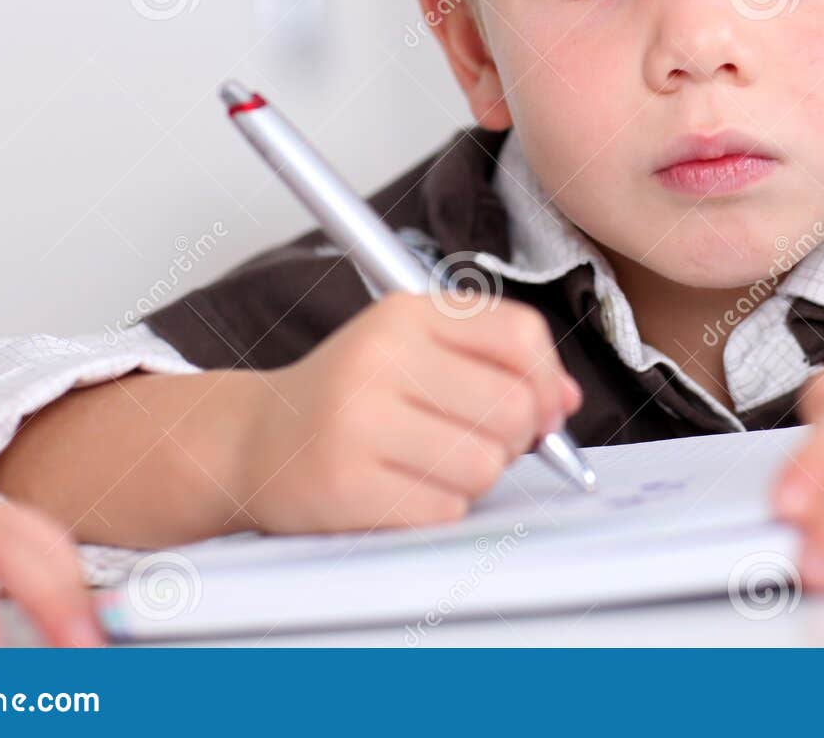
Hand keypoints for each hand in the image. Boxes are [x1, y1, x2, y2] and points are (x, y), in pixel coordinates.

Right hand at [231, 292, 581, 534]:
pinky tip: (404, 488)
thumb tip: (565, 400)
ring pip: (485, 464)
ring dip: (476, 477)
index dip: (548, 379)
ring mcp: (359, 422)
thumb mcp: (416, 351)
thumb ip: (496, 363)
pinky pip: (445, 510)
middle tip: (486, 440)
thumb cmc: (352, 395)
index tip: (543, 407)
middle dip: (518, 437)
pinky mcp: (347, 486)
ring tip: (436, 464)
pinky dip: (439, 508)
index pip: (520, 336)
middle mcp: (380, 358)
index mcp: (406, 314)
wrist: (259, 440)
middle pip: (514, 406)